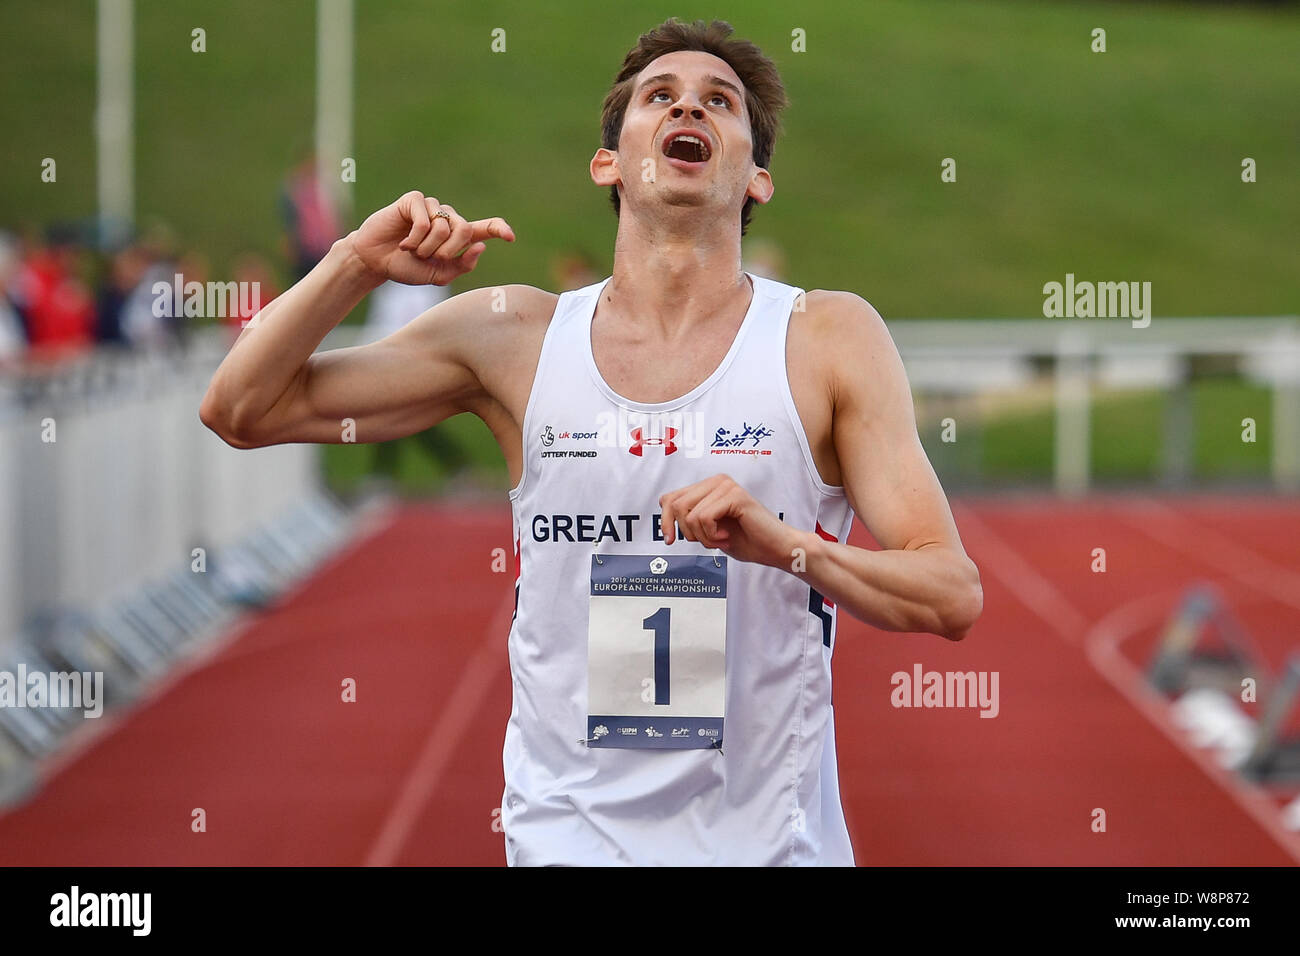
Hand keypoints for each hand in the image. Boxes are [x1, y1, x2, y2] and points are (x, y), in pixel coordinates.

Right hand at [350, 190, 514, 285]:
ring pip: (444, 226)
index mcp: (456, 237)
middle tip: (429, 258)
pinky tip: (403, 242)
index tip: (510, 237)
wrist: (376, 262)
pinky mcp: (414, 200)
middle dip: (448, 250)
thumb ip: (461, 265)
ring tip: (413, 250)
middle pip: (465, 229)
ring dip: (428, 246)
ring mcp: (431, 207)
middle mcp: (446, 219)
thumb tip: (480, 246)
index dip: (498, 229)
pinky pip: (425, 219)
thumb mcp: (438, 275)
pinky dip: (415, 237)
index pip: (483, 228)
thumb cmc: (407, 267)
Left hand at [658, 474, 801, 567]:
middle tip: (708, 542)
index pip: (669, 498)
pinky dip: (712, 536)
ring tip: (721, 539)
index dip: (666, 521)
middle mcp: (716, 480)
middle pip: (675, 505)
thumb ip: (690, 518)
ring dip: (703, 537)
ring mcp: (725, 485)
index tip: (670, 540)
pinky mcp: (734, 495)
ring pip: (690, 515)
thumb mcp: (709, 530)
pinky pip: (704, 518)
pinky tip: (727, 538)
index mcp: (708, 486)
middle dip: (686, 532)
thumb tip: (665, 515)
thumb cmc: (746, 540)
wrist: (774, 549)